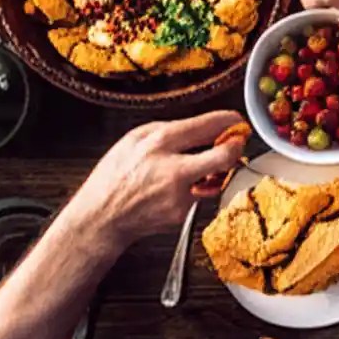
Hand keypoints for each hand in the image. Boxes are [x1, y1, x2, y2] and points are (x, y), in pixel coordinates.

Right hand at [66, 110, 246, 246]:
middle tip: (237, 143)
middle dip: (237, 147)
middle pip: (225, 156)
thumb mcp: (134, 138)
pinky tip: (176, 188)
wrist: (101, 217)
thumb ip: (168, 129)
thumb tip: (201, 125)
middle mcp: (173, 169)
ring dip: (214, 170)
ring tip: (196, 167)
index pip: (208, 125)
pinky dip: (196, 189)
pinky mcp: (182, 212)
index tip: (236, 121)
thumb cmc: (114, 176)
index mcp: (159, 143)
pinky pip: (200, 194)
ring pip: (216, 177)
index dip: (230, 121)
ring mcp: (179, 194)